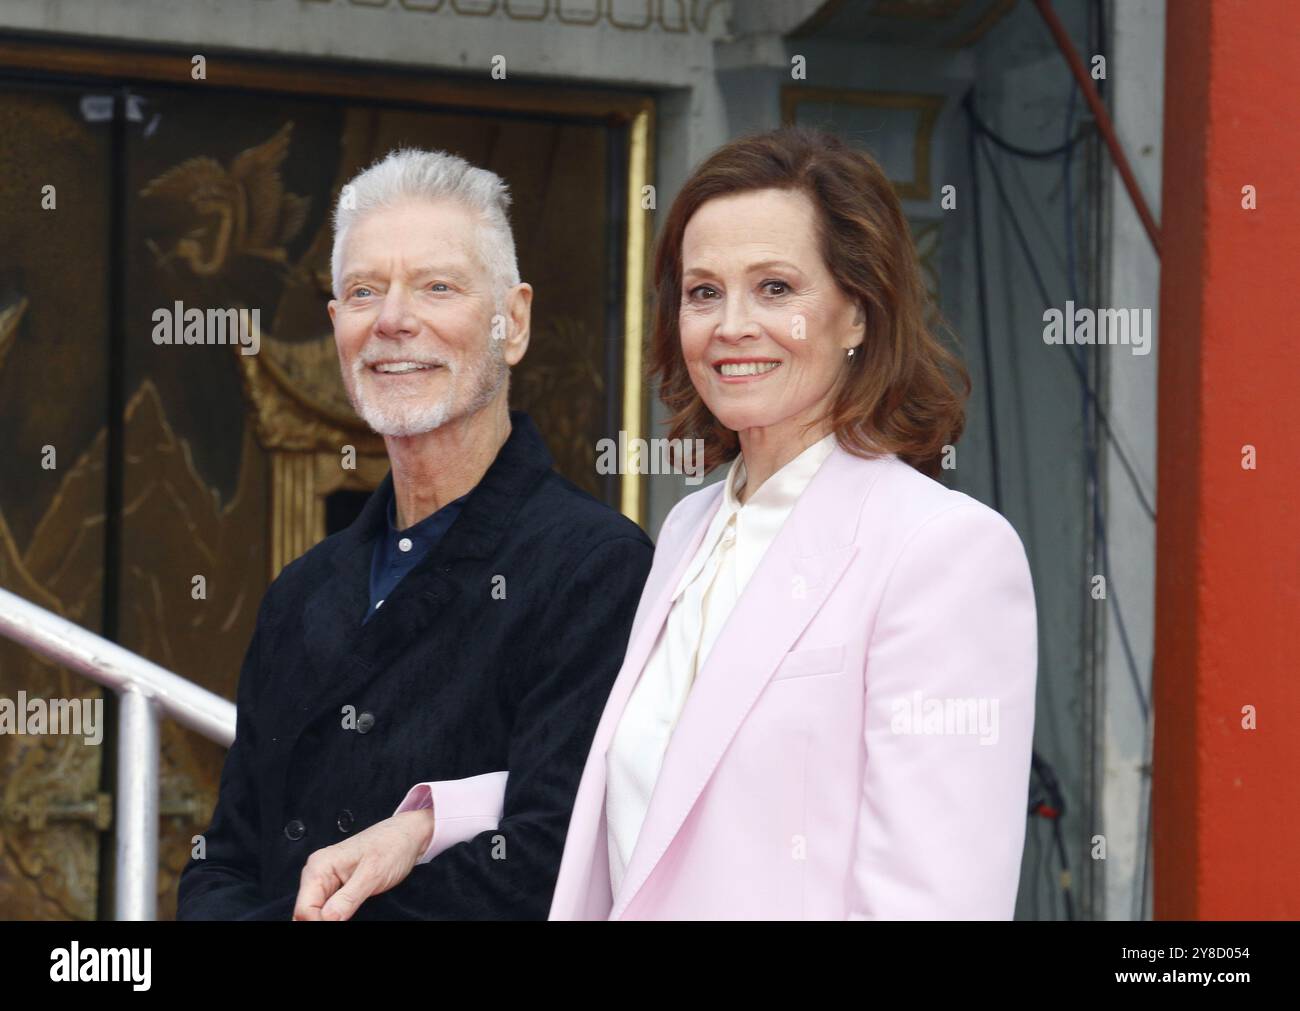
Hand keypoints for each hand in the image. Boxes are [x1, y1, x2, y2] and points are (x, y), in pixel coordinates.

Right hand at [292, 809, 434, 920]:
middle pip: (306, 912)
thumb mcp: (372, 874)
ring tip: (347, 918)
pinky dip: (333, 918)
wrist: (407, 835)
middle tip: (345, 920)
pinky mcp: (337, 887)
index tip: (340, 924)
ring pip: (315, 912)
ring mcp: (327, 880)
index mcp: (320, 866)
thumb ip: (348, 898)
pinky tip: (345, 919)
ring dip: (327, 921)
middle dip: (321, 923)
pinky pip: (328, 909)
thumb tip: (327, 919)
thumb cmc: (392, 846)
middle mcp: (318, 873)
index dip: (318, 923)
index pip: (305, 908)